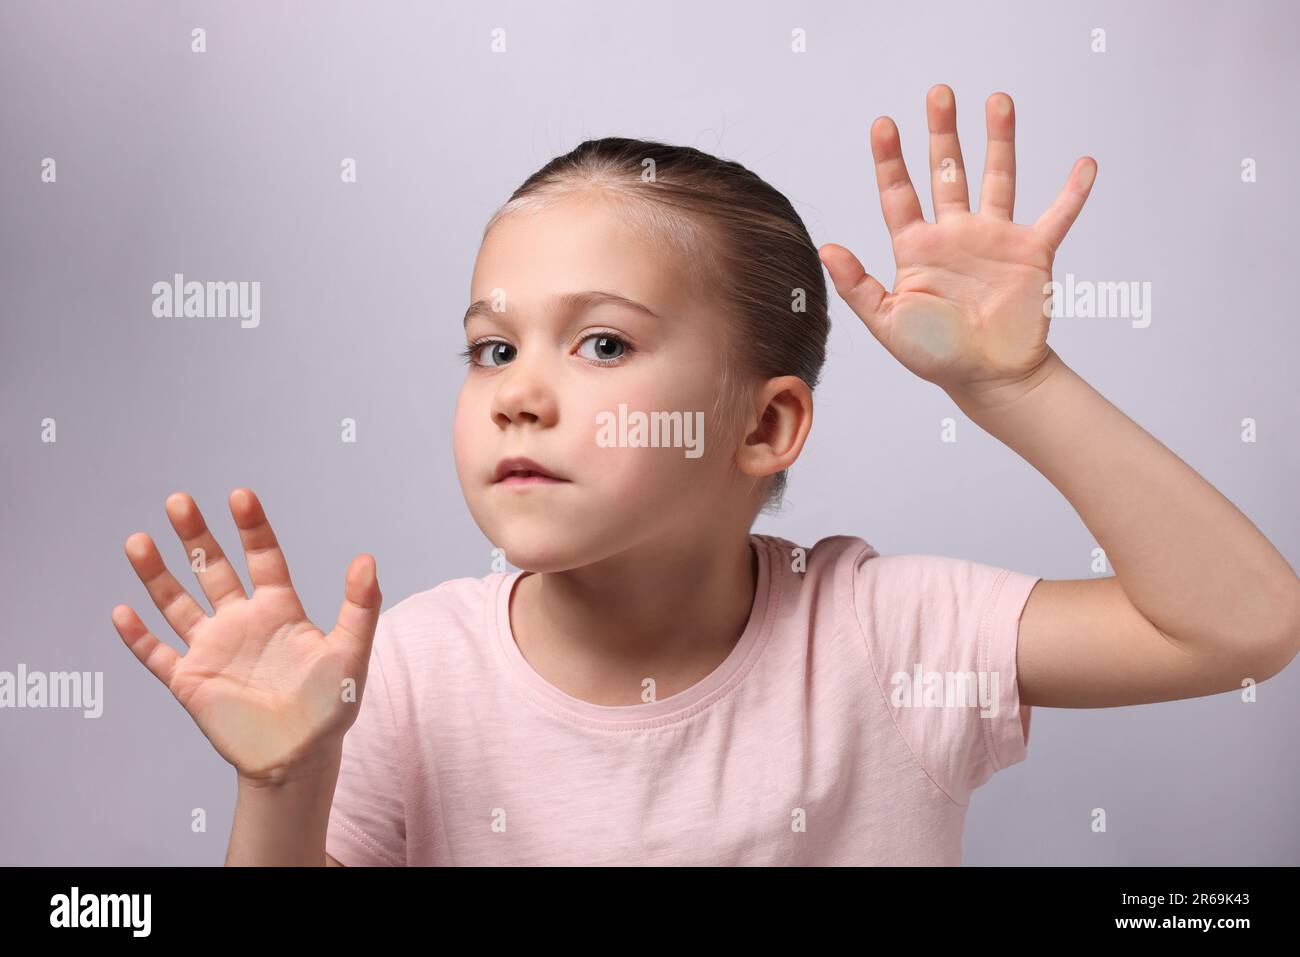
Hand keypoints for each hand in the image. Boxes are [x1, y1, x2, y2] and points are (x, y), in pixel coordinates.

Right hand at [112, 489, 381, 782]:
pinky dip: (138, 637)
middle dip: (195, 536)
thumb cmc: (330, 706)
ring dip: (157, 575)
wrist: (300, 759)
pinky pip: (157, 655)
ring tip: (138, 541)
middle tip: (178, 500)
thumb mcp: (350, 653)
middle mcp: (241, 621)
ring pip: (177, 604)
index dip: (252, 528)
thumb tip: (367, 559)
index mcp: (279, 609)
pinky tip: (121, 611)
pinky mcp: (190, 680)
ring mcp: (212, 649)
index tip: (240, 496)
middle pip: (212, 570)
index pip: (263, 558)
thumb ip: (359, 607)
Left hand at [820, 85, 1095, 405]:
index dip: (890, 160)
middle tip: (939, 93)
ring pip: (997, 178)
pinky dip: (1073, 192)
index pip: (898, 194)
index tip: (883, 124)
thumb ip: (857, 285)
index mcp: (917, 249)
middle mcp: (955, 235)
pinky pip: (1057, 215)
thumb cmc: (937, 355)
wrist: (990, 380)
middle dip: (942, 132)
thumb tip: (826, 247)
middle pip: (947, 171)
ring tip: (996, 100)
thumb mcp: (887, 322)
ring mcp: (994, 240)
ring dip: (998, 140)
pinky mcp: (1032, 253)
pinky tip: (1085, 164)